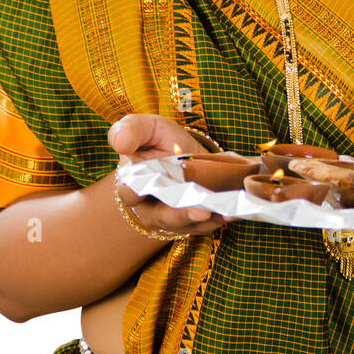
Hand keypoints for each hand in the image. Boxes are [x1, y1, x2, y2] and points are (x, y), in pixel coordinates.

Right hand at [109, 113, 231, 238]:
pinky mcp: (194, 221)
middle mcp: (150, 206)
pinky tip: (234, 211)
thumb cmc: (158, 141)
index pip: (130, 191)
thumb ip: (131, 130)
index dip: (137, 190)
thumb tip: (120, 143)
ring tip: (223, 212)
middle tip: (201, 211)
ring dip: (206, 220)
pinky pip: (206, 225)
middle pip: (163, 216)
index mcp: (132, 183)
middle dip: (182, 215)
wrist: (182, 153)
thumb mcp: (147, 128)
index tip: (147, 187)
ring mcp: (173, 216)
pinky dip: (221, 218)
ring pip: (187, 224)